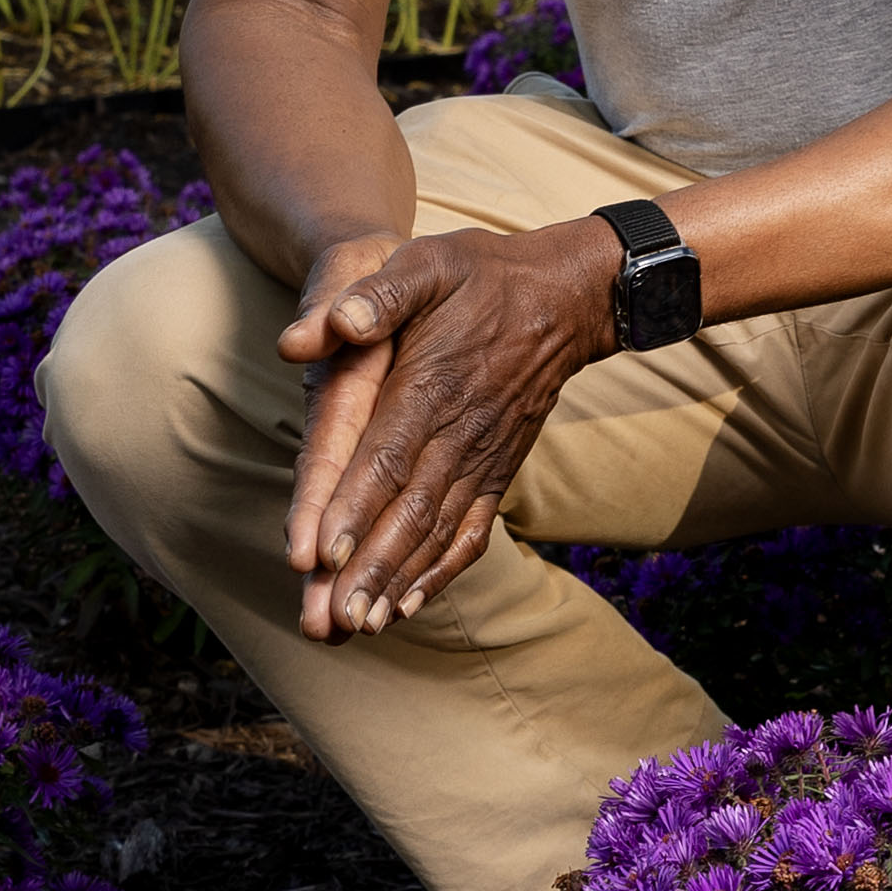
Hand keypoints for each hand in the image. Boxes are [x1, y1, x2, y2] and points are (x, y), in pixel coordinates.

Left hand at [275, 223, 617, 640]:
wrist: (568, 298)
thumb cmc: (484, 276)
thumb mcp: (428, 264)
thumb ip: (378, 295)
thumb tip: (329, 326)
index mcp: (433, 386)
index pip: (388, 457)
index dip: (356, 507)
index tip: (323, 553)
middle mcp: (460, 435)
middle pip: (410, 512)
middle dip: (369, 568)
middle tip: (332, 617)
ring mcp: (483, 460)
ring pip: (436, 532)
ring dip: (398, 582)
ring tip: (359, 626)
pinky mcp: (497, 473)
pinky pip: (470, 533)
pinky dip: (441, 573)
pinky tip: (410, 606)